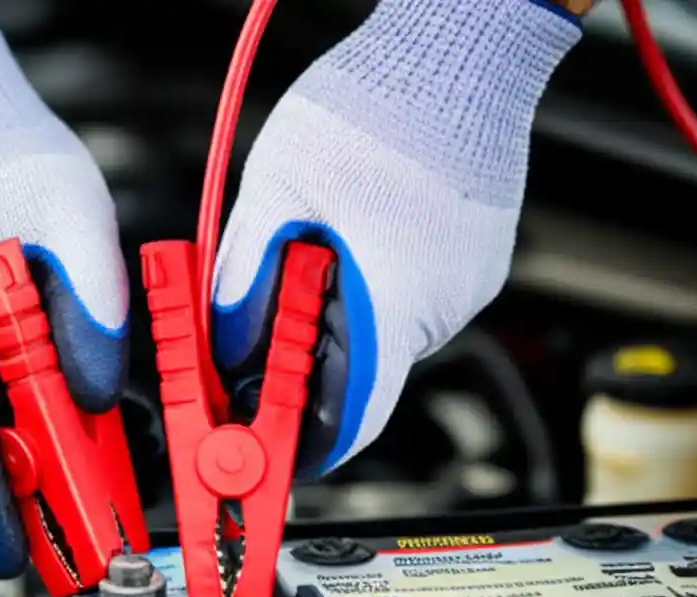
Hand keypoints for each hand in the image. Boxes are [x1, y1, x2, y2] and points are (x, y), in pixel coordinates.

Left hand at [211, 0, 580, 479]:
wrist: (462, 48)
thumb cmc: (381, 102)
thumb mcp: (277, 191)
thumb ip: (244, 275)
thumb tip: (225, 338)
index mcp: (395, 305)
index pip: (349, 417)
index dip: (300, 443)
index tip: (263, 447)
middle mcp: (442, 307)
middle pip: (357, 373)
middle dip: (297, 365)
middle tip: (248, 342)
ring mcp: (465, 283)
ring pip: (379, 332)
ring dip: (327, 318)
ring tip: (293, 263)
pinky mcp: (470, 258)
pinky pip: (406, 296)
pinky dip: (363, 288)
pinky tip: (338, 244)